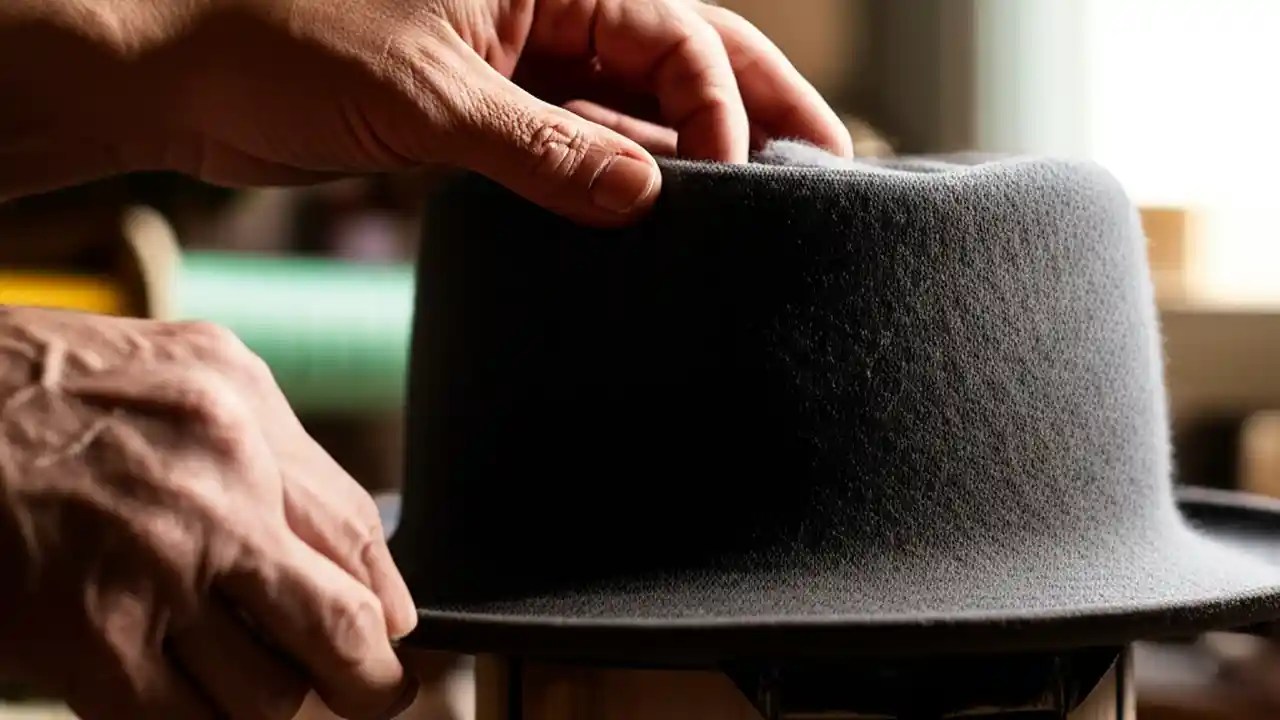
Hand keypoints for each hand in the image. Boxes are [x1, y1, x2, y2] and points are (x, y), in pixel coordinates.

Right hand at [0, 306, 418, 719]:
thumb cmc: (46, 386)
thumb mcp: (189, 369)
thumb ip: (281, 455)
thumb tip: (364, 564)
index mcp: (242, 418)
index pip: (364, 541)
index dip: (388, 611)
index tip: (386, 640)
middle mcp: (214, 492)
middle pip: (346, 633)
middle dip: (368, 684)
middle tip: (365, 696)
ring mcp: (150, 572)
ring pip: (270, 697)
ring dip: (268, 702)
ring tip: (235, 675)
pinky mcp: (84, 642)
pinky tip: (179, 696)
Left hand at [2, 0, 851, 225]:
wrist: (190, 79)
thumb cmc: (286, 47)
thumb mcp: (430, 100)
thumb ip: (543, 148)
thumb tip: (645, 195)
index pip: (673, 35)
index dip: (721, 108)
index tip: (737, 183)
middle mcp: (549, 11)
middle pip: (682, 57)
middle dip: (757, 109)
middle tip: (834, 163)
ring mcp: (525, 65)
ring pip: (637, 109)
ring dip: (694, 157)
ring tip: (762, 212)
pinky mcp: (494, 115)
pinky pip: (583, 149)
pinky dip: (622, 184)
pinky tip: (664, 224)